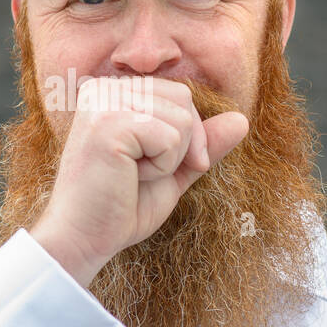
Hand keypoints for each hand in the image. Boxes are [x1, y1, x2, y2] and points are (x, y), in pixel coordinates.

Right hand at [28, 76, 248, 286]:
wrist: (83, 239)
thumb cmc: (120, 208)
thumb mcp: (171, 171)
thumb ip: (202, 144)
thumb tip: (242, 120)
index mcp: (112, 91)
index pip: (180, 94)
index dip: (187, 136)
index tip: (153, 168)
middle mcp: (103, 88)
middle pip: (184, 100)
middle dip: (181, 146)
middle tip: (140, 174)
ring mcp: (103, 102)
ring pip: (181, 119)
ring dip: (169, 159)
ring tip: (131, 175)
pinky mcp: (108, 123)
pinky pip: (171, 137)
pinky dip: (161, 167)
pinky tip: (128, 178)